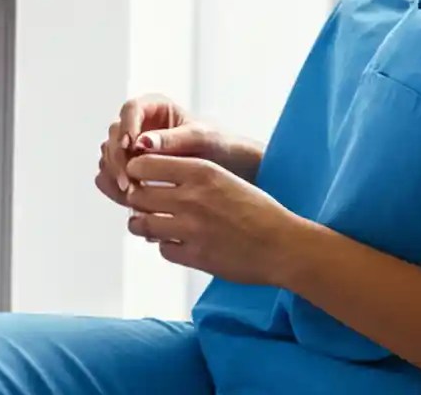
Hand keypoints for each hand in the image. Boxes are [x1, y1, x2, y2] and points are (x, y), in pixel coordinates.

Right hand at [95, 95, 262, 206]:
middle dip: (118, 158)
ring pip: (109, 154)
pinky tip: (129, 198)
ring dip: (115, 173)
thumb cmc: (217, 144)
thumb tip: (143, 142)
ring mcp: (132, 146)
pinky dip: (117, 184)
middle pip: (115, 134)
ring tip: (131, 193)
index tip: (129, 146)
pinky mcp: (131, 167)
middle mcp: (139, 124)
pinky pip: (113, 173)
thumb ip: (171, 139)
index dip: (126, 126)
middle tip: (128, 181)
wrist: (227, 167)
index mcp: (155, 106)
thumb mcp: (200, 137)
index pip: (131, 109)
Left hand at [124, 154, 305, 285]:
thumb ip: (191, 176)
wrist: (283, 245)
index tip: (142, 179)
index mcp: (201, 171)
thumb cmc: (258, 210)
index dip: (137, 172)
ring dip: (143, 225)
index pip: (144, 164)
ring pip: (141, 224)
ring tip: (153, 225)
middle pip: (137, 195)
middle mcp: (192, 197)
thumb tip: (154, 178)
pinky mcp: (194, 256)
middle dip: (137, 200)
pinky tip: (178, 243)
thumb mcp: (225, 178)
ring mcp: (191, 228)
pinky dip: (166, 246)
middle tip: (146, 205)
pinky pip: (162, 249)